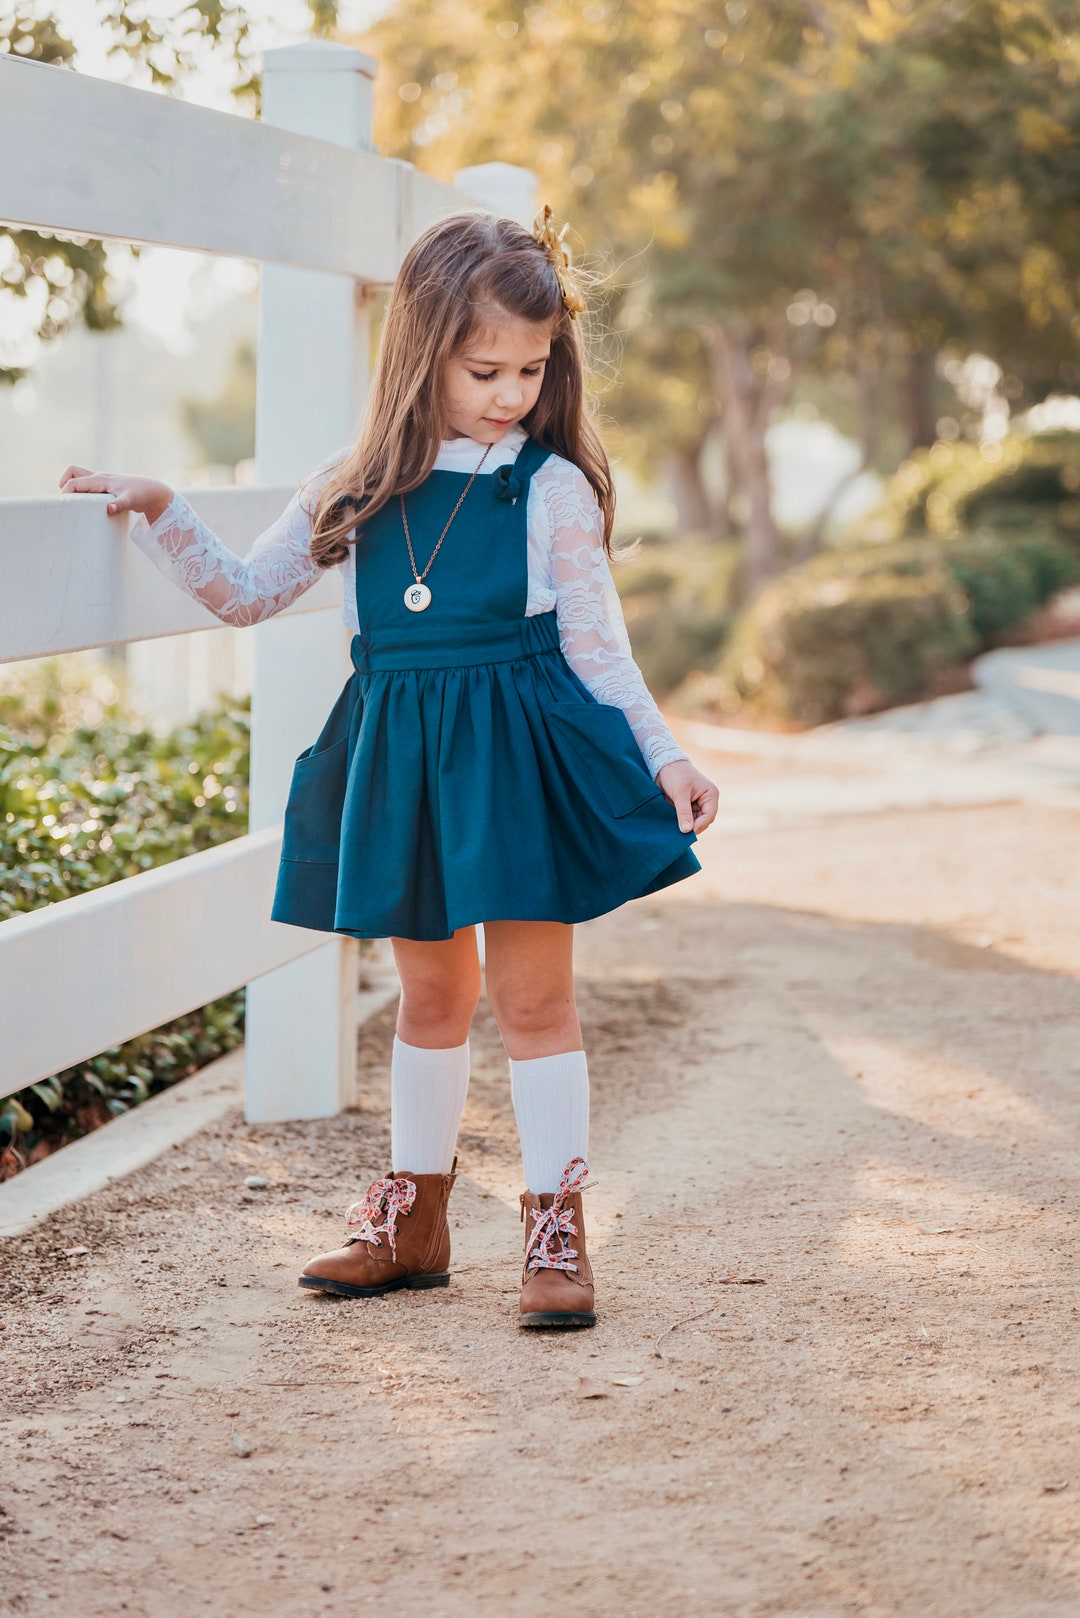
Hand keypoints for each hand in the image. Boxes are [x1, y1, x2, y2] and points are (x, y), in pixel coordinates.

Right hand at [58, 464, 173, 523]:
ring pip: (79, 476)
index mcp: (101, 479)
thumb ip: (120, 504)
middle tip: (66, 501)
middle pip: (73, 471)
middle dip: (65, 483)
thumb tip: (109, 508)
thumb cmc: (141, 494)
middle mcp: (99, 477)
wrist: (151, 491)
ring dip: (72, 486)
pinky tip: (85, 506)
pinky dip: (81, 491)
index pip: (75, 482)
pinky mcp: (104, 486)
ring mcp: (101, 480)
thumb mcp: (131, 500)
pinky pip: (86, 484)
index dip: (66, 492)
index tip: (63, 506)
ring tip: (74, 504)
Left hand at [655, 758, 718, 834]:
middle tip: (678, 834)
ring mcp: (697, 804)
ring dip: (685, 825)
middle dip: (691, 827)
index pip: (709, 816)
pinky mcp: (688, 806)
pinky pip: (686, 818)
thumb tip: (687, 831)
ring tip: (673, 829)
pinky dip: (680, 822)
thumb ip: (684, 812)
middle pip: (702, 821)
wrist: (664, 764)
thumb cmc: (675, 774)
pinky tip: (671, 825)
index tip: (686, 832)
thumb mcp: (679, 793)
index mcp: (710, 794)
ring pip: (694, 821)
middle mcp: (707, 800)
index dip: (698, 826)